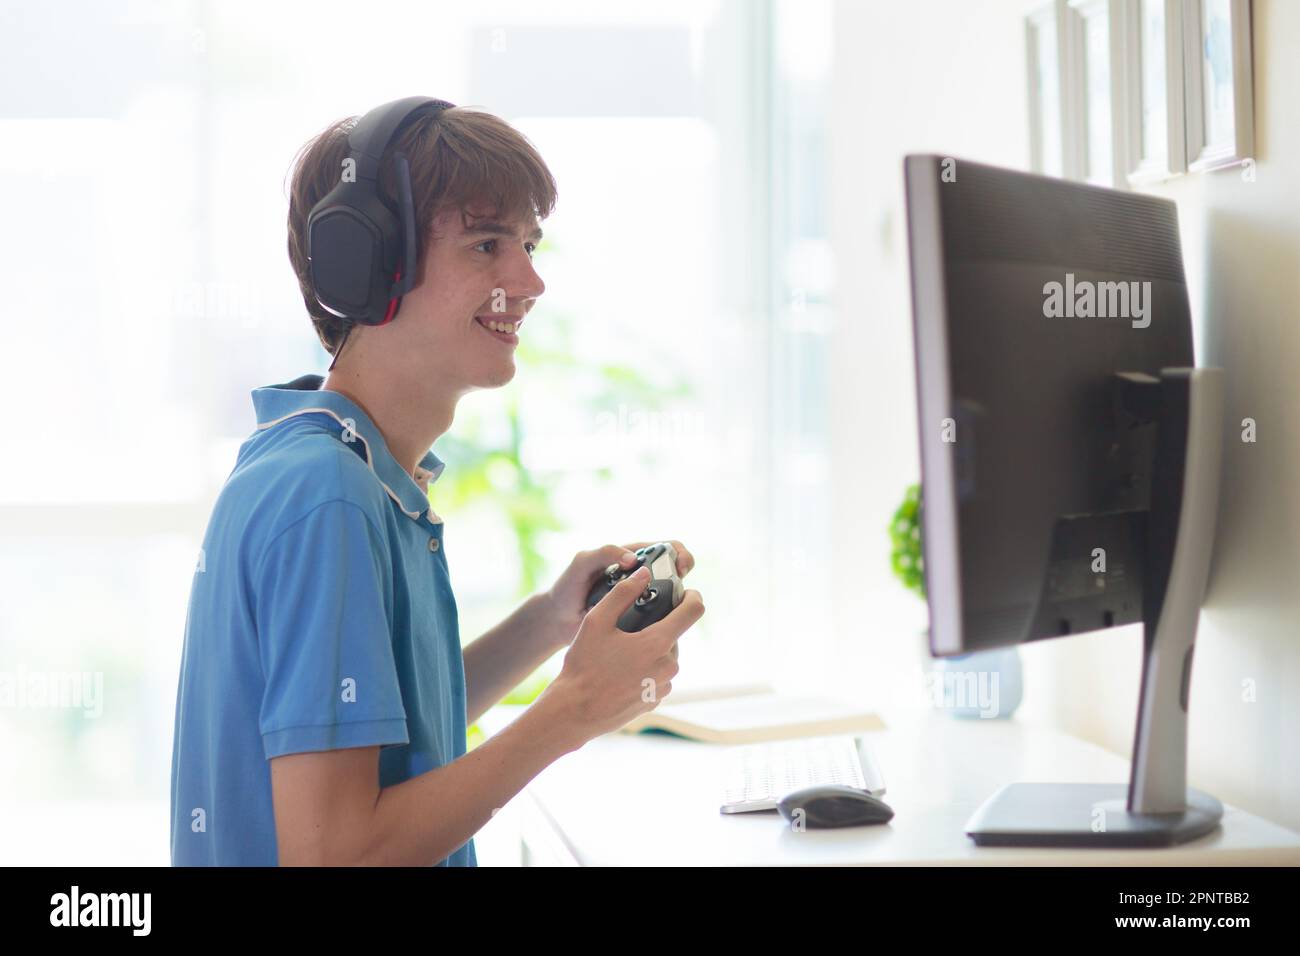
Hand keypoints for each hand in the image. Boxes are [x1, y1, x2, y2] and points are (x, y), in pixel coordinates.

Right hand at [535, 565, 705, 747]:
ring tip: (621, 651)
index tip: (684, 592)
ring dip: (651, 648)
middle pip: (674, 634)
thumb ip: (622, 592)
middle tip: (631, 626)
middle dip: (658, 626)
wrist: (575, 712)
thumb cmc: (584, 665)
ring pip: (665, 656)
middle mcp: (668, 666)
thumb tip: (643, 573)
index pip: (693, 611)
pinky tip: (620, 671)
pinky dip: (645, 668)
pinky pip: (658, 676)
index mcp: (658, 643)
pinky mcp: (655, 700)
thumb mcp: (597, 621)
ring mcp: (664, 686)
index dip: (692, 596)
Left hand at [543, 540, 695, 649]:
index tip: (679, 566)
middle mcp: (642, 577)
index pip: (667, 547)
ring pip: (673, 596)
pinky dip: (667, 620)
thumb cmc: (569, 585)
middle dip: (684, 572)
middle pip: (676, 570)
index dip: (679, 553)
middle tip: (680, 580)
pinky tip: (664, 625)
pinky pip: (661, 619)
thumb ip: (604, 553)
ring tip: (674, 605)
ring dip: (679, 599)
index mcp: (633, 557)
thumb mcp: (582, 563)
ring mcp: (643, 599)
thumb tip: (632, 559)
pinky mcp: (640, 621)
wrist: (559, 619)